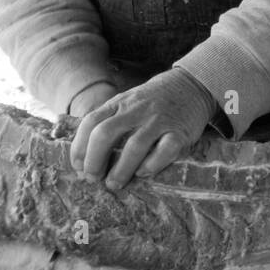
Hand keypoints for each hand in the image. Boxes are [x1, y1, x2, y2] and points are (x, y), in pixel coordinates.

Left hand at [69, 68, 216, 190]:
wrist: (192, 85)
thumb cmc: (154, 100)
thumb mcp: (128, 102)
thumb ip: (110, 120)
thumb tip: (86, 155)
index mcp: (120, 103)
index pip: (91, 123)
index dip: (79, 147)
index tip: (78, 166)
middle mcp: (137, 110)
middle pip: (106, 133)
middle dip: (94, 160)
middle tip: (93, 178)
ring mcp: (159, 120)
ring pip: (134, 146)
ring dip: (120, 170)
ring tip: (114, 184)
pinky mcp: (180, 131)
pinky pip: (165, 150)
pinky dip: (151, 165)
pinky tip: (143, 172)